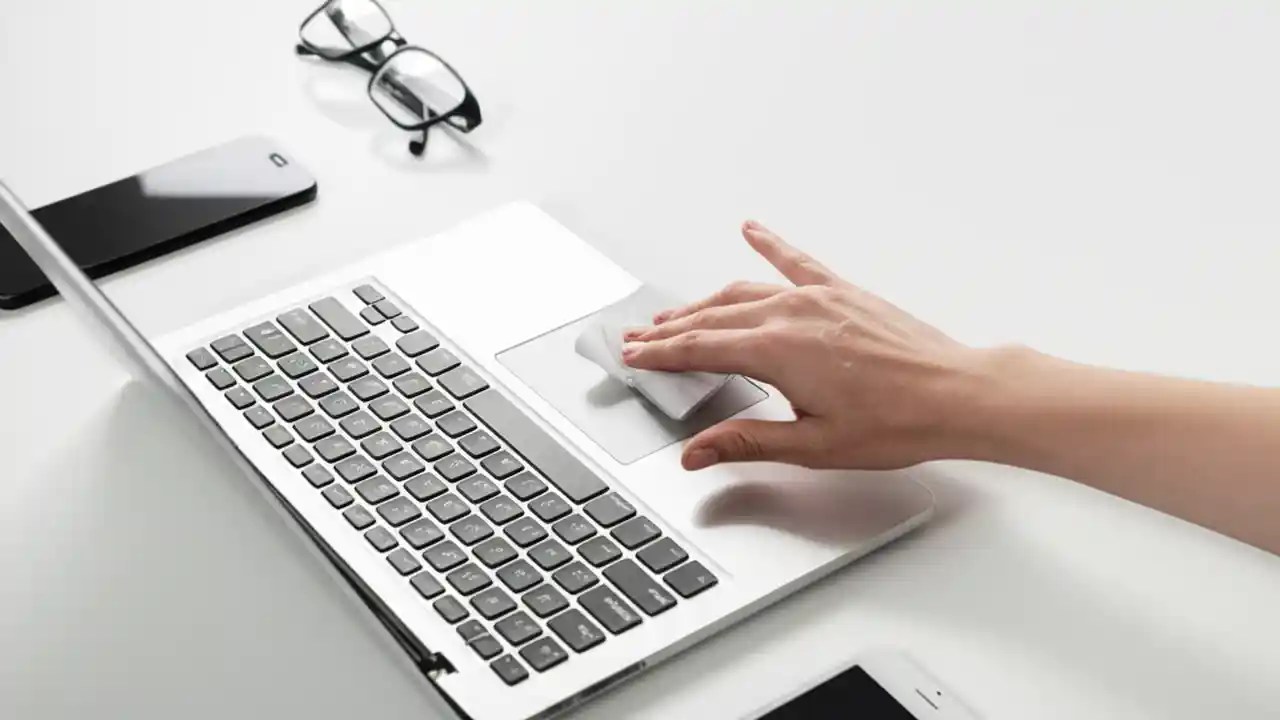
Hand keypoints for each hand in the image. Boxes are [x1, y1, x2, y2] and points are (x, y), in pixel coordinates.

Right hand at [622, 220, 984, 471]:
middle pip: (712, 319)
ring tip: (675, 314)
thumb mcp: (812, 446)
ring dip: (703, 302)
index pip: (699, 350)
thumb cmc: (898, 421)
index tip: (633, 356)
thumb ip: (746, 442)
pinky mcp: (843, 292)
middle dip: (670, 329)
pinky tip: (752, 230)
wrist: (957, 395)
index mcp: (777, 352)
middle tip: (639, 337)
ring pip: (742, 293)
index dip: (660, 355)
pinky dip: (769, 245)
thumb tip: (696, 452)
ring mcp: (818, 298)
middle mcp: (791, 315)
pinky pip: (796, 262)